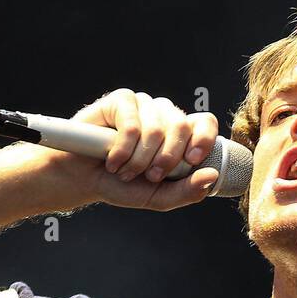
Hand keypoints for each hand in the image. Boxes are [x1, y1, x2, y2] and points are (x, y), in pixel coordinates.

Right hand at [54, 88, 220, 211]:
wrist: (83, 179)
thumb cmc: (123, 185)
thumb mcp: (159, 197)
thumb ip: (188, 190)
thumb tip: (212, 175)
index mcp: (180, 134)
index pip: (205, 123)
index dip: (203, 139)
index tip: (191, 161)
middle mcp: (164, 115)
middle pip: (181, 126)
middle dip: (166, 159)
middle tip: (151, 176)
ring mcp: (144, 105)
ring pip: (155, 129)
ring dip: (139, 160)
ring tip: (126, 171)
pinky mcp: (122, 101)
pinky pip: (132, 126)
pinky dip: (122, 150)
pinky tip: (112, 160)